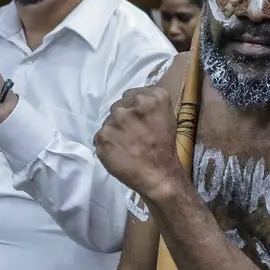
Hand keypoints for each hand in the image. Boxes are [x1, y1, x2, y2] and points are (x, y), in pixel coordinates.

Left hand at [94, 87, 182, 202]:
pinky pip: (100, 137)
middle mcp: (128, 106)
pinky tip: (119, 152)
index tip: (139, 120)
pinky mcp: (102, 137)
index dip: (134, 108)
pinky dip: (108, 144)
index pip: (131, 95)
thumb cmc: (165, 147)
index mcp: (149, 98)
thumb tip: (136, 100)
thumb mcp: (168, 117)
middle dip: (124, 118)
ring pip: (108, 122)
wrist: (158, 175)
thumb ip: (151, 103)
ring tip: (126, 145)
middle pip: (118, 106)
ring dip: (115, 131)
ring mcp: (112, 122)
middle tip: (133, 134)